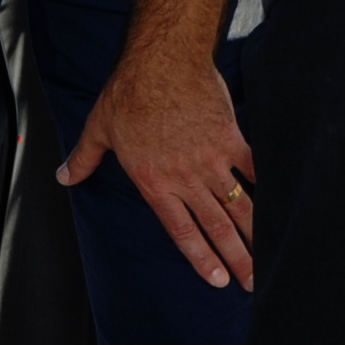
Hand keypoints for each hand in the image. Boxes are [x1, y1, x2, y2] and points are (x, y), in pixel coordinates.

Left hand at [60, 50, 253, 289]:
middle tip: (252, 284)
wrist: (161, 60)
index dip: (201, 258)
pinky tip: (281, 205)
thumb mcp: (99, 128)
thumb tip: (63, 176)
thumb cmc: (128, 93)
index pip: (181, 231)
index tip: (218, 280)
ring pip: (238, 205)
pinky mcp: (229, 138)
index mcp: (154, 182)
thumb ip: (84, 159)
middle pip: (216, 226)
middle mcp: (185, 177)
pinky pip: (252, 168)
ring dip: (254, 234)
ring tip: (269, 257)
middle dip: (237, 258)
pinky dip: (266, 186)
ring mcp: (210, 159)